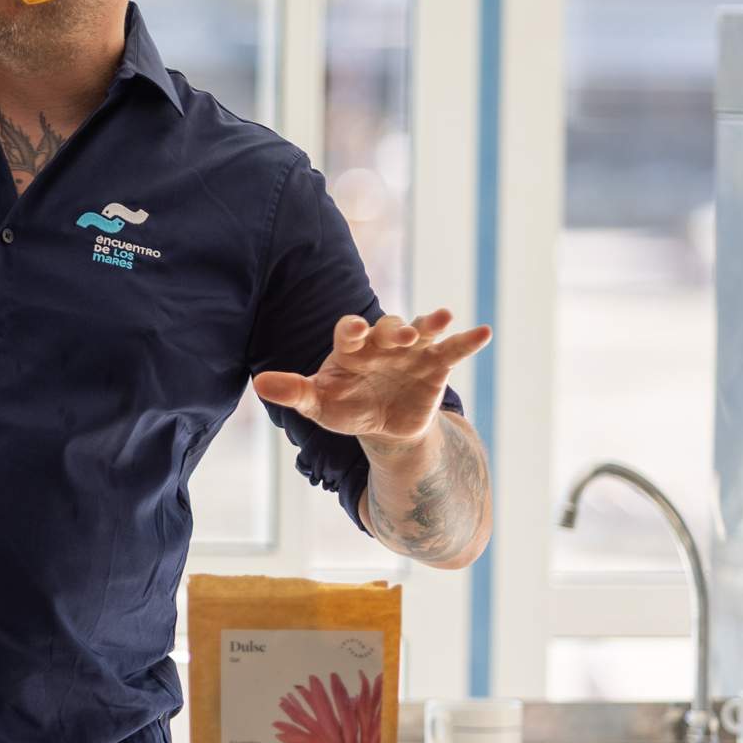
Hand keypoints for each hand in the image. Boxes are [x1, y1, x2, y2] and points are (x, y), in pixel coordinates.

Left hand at [250, 308, 492, 443]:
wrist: (384, 425)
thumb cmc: (345, 407)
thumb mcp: (319, 405)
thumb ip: (293, 391)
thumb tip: (258, 383)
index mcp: (352, 348)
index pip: (350, 331)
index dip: (352, 329)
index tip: (355, 329)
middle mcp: (382, 342)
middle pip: (389, 327)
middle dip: (395, 330)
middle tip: (401, 335)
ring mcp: (412, 350)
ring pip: (422, 329)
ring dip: (430, 322)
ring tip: (442, 316)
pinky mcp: (437, 364)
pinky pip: (453, 349)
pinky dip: (468, 340)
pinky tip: (483, 332)